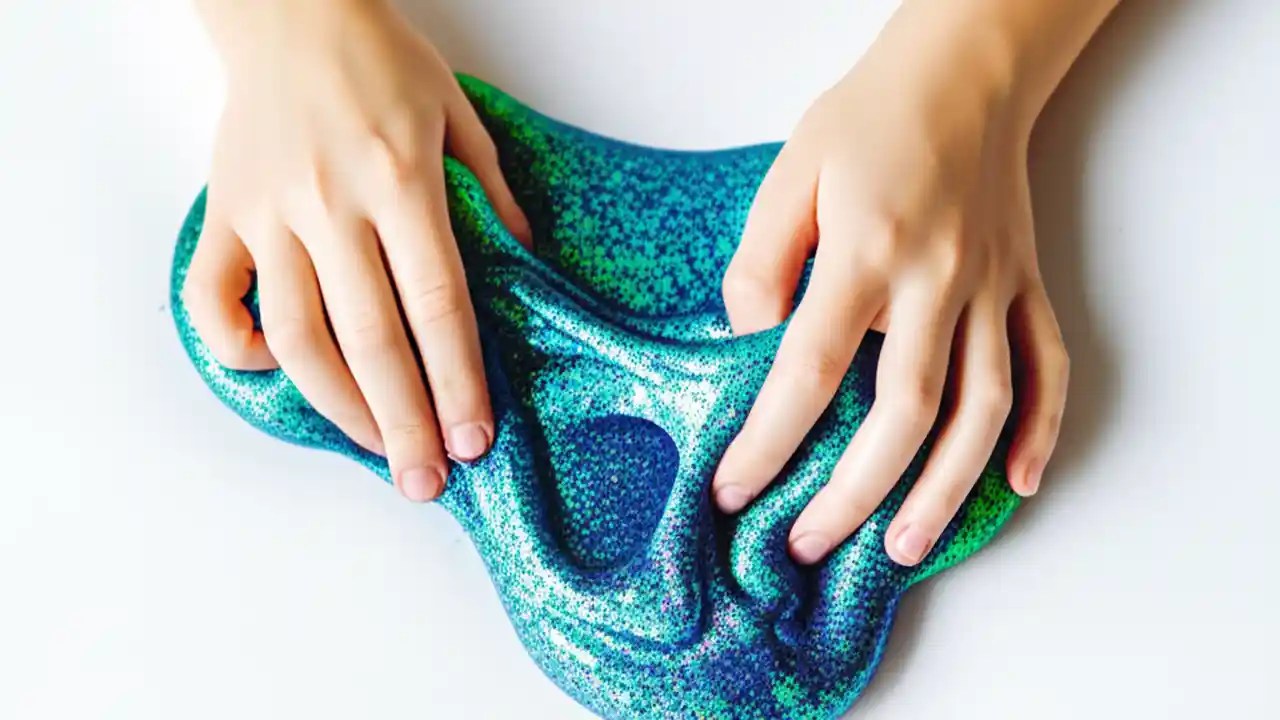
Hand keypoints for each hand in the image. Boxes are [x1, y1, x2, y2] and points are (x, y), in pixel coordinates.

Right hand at [183, 0, 529, 501]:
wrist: (288, 6)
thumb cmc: (379, 57)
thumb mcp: (456, 110)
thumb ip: (491, 188)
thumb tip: (525, 259)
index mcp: (400, 180)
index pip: (437, 304)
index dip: (458, 380)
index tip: (474, 437)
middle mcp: (332, 204)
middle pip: (372, 339)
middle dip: (404, 421)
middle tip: (426, 479)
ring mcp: (269, 213)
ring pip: (297, 335)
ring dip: (336, 406)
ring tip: (372, 448)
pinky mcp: (222, 212)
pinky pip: (211, 296)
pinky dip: (234, 344)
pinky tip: (274, 371)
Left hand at [712, 10, 1071, 565]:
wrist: (963, 72)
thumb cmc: (867, 120)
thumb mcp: (788, 174)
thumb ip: (761, 264)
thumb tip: (748, 344)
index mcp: (865, 251)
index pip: (811, 371)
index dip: (769, 442)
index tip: (735, 490)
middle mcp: (937, 279)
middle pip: (903, 414)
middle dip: (851, 494)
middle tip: (806, 544)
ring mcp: (992, 287)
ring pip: (982, 410)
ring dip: (946, 491)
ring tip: (901, 547)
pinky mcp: (1026, 285)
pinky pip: (1048, 367)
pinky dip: (1041, 430)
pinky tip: (1020, 483)